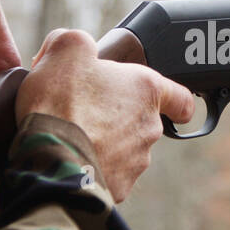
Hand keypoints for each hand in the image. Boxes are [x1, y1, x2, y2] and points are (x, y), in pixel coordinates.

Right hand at [14, 28, 194, 201]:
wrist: (48, 157)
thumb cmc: (61, 102)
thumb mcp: (67, 49)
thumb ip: (80, 42)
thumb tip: (76, 51)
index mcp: (145, 90)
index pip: (181, 98)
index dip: (175, 101)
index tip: (171, 107)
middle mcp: (149, 127)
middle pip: (141, 122)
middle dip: (117, 117)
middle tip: (84, 111)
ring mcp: (137, 161)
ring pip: (124, 150)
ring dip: (104, 143)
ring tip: (72, 136)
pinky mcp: (119, 187)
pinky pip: (108, 175)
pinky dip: (93, 168)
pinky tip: (70, 158)